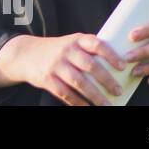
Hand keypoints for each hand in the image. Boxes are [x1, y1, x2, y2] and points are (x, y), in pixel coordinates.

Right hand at [4, 33, 125, 105]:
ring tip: (107, 105)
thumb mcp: (71, 43)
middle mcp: (66, 51)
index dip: (111, 55)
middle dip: (106, 80)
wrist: (25, 54)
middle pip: (90, 66)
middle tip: (118, 91)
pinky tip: (88, 107)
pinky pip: (66, 93)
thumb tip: (118, 69)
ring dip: (95, 96)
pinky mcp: (47, 79)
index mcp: (76, 40)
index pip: (96, 44)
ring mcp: (56, 65)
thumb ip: (89, 51)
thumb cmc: (57, 50)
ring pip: (79, 82)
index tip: (123, 66)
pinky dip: (79, 102)